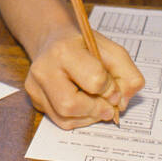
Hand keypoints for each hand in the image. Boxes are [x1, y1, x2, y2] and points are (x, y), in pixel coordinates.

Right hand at [25, 26, 144, 129]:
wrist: (54, 39)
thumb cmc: (83, 45)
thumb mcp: (111, 50)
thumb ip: (127, 75)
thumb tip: (121, 103)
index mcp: (64, 50)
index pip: (94, 80)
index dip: (110, 88)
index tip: (112, 86)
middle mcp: (44, 69)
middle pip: (71, 105)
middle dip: (96, 109)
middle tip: (108, 105)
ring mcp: (35, 86)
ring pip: (65, 118)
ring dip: (89, 117)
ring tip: (97, 104)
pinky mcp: (35, 99)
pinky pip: (60, 121)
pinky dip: (79, 119)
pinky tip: (84, 106)